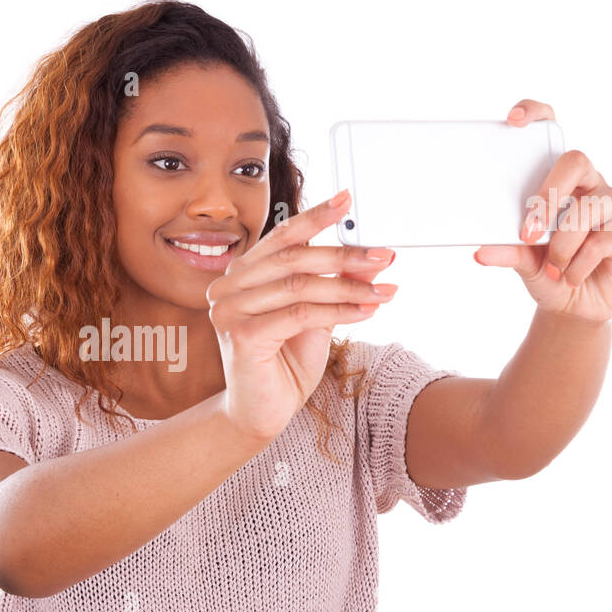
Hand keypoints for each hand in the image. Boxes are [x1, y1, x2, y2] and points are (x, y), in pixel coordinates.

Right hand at [205, 190, 395, 441]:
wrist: (262, 413)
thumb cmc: (283, 365)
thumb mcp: (318, 317)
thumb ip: (337, 286)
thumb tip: (370, 259)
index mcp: (241, 275)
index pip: (281, 237)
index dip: (315, 216)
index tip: (346, 199)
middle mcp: (228, 287)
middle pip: (293, 258)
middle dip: (345, 256)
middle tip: (383, 255)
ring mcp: (229, 310)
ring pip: (300, 286)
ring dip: (349, 288)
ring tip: (384, 291)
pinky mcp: (240, 334)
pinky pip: (299, 314)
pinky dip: (338, 311)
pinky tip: (365, 313)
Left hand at [474, 99, 611, 323]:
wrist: (574, 305)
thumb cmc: (547, 271)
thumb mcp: (522, 260)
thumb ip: (506, 250)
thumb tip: (480, 252)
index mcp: (556, 178)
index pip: (553, 129)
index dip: (537, 114)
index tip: (513, 121)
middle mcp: (587, 182)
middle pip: (576, 160)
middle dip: (550, 193)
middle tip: (528, 230)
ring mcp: (610, 203)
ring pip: (588, 208)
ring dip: (563, 243)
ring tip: (552, 269)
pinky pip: (602, 239)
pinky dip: (579, 263)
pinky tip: (570, 276)